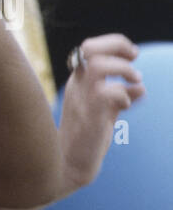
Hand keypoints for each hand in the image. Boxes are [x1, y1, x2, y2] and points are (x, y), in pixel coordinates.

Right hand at [57, 34, 143, 191]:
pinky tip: (126, 106)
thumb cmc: (86, 139)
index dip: (114, 43)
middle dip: (117, 46)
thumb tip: (140, 87)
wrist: (68, 166)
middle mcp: (76, 87)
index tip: (132, 54)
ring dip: (123, 69)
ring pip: (97, 66)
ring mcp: (81, 100)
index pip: (89, 47)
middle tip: (134, 58)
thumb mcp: (105, 111)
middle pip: (90, 48)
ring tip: (135, 80)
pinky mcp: (89, 116)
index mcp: (77, 83)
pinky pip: (108, 93)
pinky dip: (124, 95)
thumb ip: (120, 96)